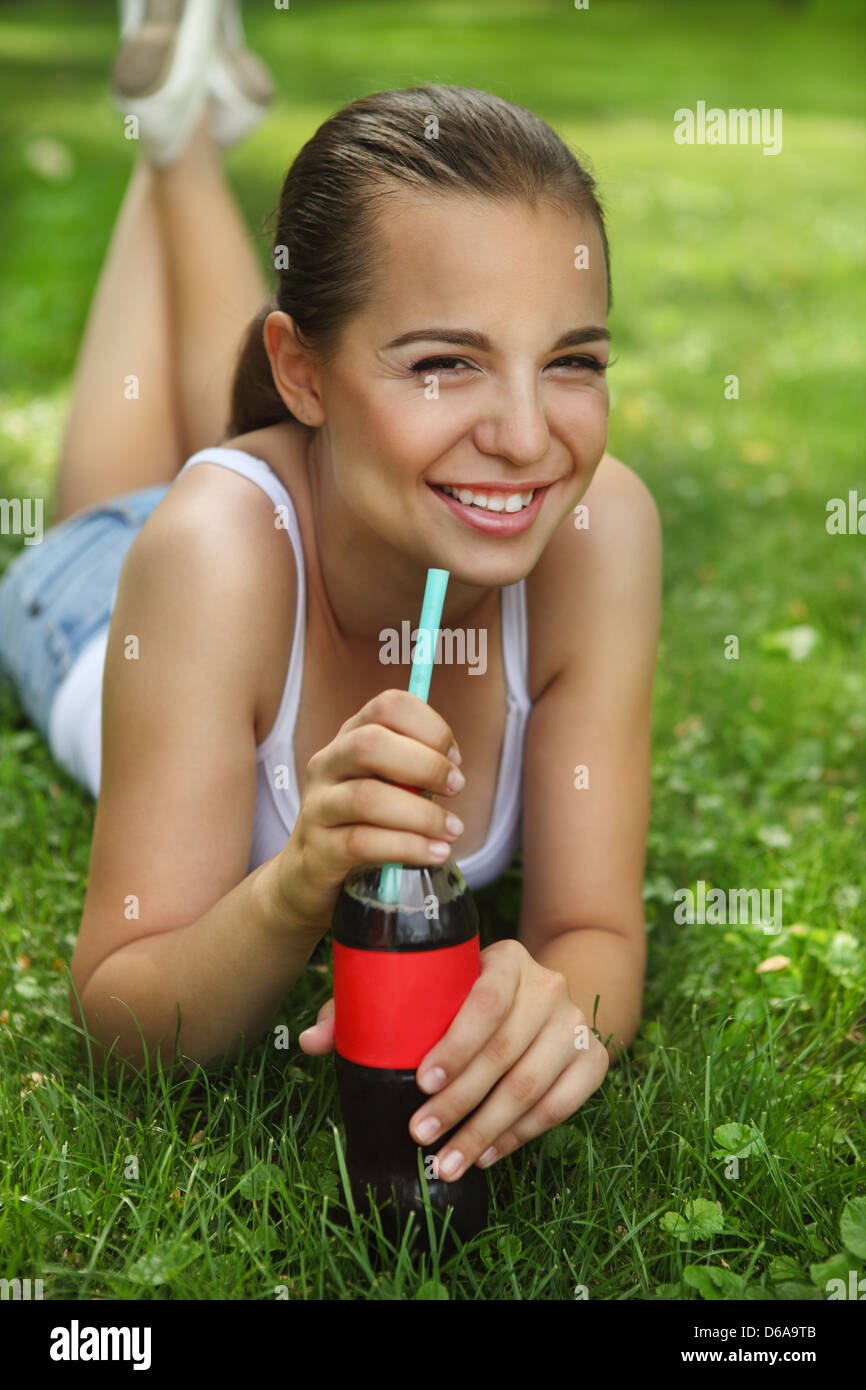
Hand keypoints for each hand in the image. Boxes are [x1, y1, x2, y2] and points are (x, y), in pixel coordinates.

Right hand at [274, 688, 464, 932]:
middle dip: (425, 765)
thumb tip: (452, 769)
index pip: (388, 706)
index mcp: (350, 737)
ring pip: (367, 797)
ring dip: (422, 814)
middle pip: (370, 744)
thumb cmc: (363, 819)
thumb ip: (414, 770)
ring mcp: (317, 806)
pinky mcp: (318, 849)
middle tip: (456, 788)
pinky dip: (408, 847)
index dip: (430, 727)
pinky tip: (435, 853)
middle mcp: (328, 764)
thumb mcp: (386, 783)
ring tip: (452, 830)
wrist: (312, 870)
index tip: (454, 758)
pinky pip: (363, 843)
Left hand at [408, 938, 608, 1179]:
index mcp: (509, 959)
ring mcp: (576, 1025)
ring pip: (529, 1087)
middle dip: (458, 1101)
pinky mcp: (593, 1060)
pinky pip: (557, 1108)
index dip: (457, 1045)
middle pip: (504, 1052)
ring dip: (484, 1131)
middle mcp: (549, 987)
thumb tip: (327, 1044)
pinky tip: (486, 1154)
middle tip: (421, 1133)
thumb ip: (398, 1006)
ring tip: (448, 1161)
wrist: (543, 997)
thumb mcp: (448, 985)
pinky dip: (517, 1137)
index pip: (487, 1002)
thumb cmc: (473, 996)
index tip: (422, 1082)